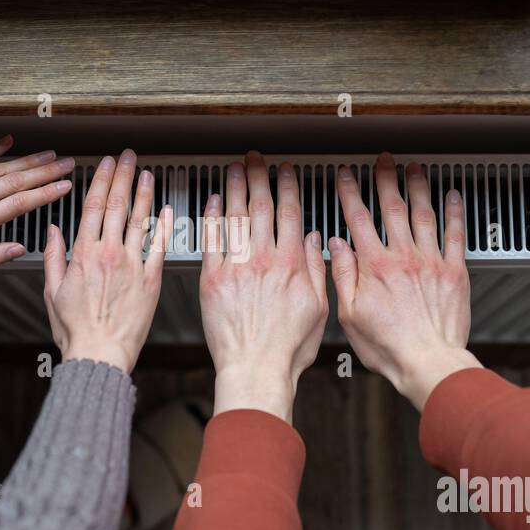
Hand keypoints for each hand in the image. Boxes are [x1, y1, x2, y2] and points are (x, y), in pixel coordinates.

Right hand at [43, 150, 171, 373]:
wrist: (100, 354)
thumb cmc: (76, 330)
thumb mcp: (52, 291)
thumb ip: (54, 256)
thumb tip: (52, 231)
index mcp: (84, 255)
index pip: (93, 207)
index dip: (101, 181)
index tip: (106, 164)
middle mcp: (109, 255)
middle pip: (118, 206)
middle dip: (123, 176)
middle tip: (129, 158)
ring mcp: (132, 266)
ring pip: (140, 220)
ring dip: (144, 193)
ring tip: (148, 173)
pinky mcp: (151, 281)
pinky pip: (159, 247)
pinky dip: (163, 226)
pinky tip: (166, 209)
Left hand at [200, 152, 327, 422]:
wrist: (255, 371)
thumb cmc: (286, 350)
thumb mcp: (318, 310)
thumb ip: (317, 271)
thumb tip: (317, 242)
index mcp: (292, 265)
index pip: (291, 214)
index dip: (288, 187)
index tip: (286, 172)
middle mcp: (264, 260)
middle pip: (261, 208)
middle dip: (259, 177)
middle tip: (255, 159)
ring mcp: (236, 268)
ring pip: (234, 217)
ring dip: (233, 188)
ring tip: (233, 169)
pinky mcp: (212, 280)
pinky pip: (211, 241)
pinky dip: (211, 218)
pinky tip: (212, 201)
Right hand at [330, 153, 480, 410]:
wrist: (429, 362)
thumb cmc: (390, 348)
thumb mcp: (350, 315)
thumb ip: (343, 276)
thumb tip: (335, 247)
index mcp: (375, 267)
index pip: (358, 220)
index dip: (350, 193)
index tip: (346, 176)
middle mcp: (404, 257)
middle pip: (392, 208)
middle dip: (384, 180)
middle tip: (382, 162)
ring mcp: (431, 262)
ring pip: (424, 214)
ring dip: (417, 188)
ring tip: (413, 169)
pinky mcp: (454, 272)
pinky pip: (455, 235)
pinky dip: (454, 213)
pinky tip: (452, 197)